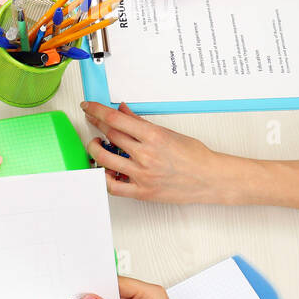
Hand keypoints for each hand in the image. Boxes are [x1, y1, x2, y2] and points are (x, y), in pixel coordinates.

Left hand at [82, 101, 233, 203]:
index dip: (97, 111)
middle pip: (109, 136)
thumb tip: (121, 109)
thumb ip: (141, 122)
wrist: (210, 179)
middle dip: (95, 125)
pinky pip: (112, 186)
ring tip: (97, 144)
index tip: (88, 106)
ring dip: (94, 149)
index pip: (116, 119)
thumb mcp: (168, 132)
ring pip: (104, 160)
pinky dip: (103, 177)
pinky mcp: (141, 192)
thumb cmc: (194, 156)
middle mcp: (146, 155)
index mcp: (153, 136)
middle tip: (91, 120)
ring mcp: (142, 175)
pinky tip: (103, 169)